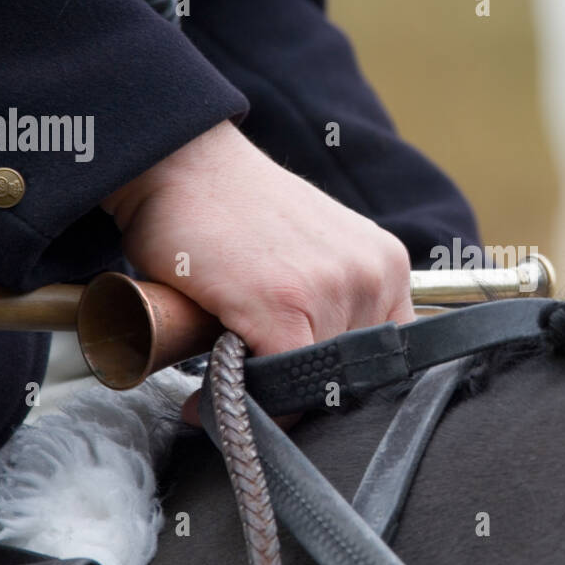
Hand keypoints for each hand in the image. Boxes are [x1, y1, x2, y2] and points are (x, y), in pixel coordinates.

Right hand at [102, 120, 414, 417]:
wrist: (178, 163)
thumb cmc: (230, 212)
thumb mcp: (311, 257)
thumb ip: (330, 309)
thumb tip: (315, 386)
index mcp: (386, 265)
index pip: (386, 359)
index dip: (341, 387)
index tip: (303, 398)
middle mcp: (373, 274)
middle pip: (353, 376)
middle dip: (303, 395)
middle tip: (256, 398)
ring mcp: (333, 287)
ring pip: (316, 383)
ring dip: (270, 399)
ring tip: (228, 384)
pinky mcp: (286, 302)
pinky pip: (282, 383)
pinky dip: (246, 402)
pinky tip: (210, 399)